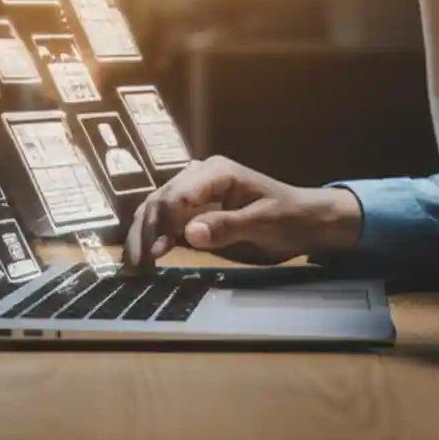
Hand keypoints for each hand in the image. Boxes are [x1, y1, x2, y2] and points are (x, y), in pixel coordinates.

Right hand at [121, 156, 362, 272]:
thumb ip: (227, 227)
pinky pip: (164, 219)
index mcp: (216, 172)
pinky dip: (150, 237)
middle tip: (138, 267)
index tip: (157, 253)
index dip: (162, 224)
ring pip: (154, 209)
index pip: (177, 195)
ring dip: (141, 236)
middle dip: (144, 233)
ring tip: (132, 266)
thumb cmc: (289, 218)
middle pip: (159, 201)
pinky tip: (142, 257)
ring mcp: (194, 191)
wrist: (306, 221)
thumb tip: (188, 234)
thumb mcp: (263, 224)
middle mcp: (199, 176)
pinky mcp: (193, 209)